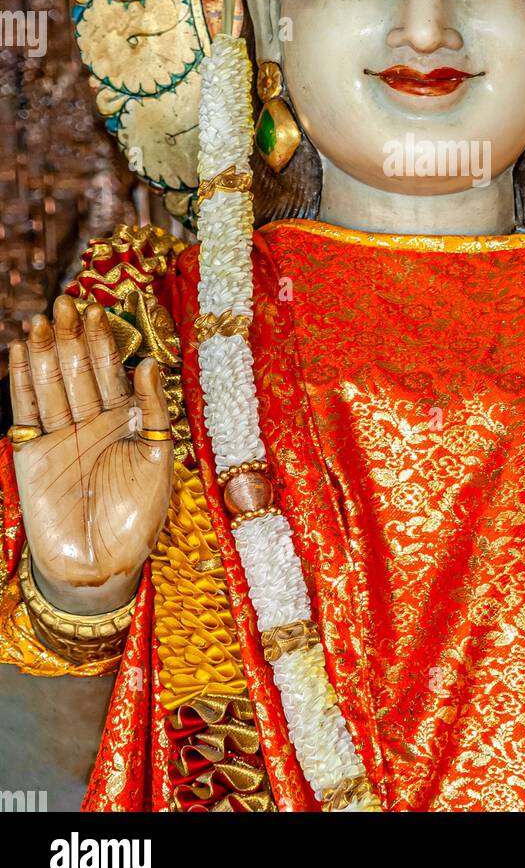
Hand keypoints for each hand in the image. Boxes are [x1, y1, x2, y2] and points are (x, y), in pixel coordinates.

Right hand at [9, 296, 173, 615]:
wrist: (101, 566)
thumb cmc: (137, 519)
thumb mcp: (158, 460)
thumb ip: (153, 411)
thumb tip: (149, 363)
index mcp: (123, 423)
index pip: (111, 373)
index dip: (104, 342)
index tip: (99, 308)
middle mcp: (90, 424)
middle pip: (80, 371)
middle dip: (74, 337)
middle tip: (67, 301)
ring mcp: (60, 436)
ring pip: (53, 383)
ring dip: (49, 351)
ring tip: (44, 318)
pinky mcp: (32, 452)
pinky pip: (27, 409)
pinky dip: (24, 380)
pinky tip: (24, 351)